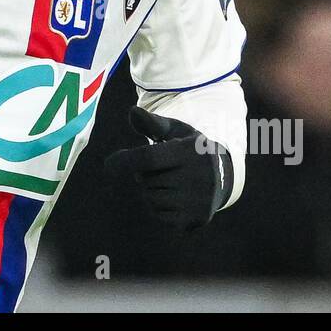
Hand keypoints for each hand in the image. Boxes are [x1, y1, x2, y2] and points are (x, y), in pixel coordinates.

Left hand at [104, 108, 232, 232]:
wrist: (222, 175)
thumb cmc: (188, 148)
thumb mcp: (175, 131)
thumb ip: (152, 124)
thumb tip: (132, 112)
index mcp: (190, 151)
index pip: (148, 158)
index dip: (125, 161)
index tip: (108, 164)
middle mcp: (198, 176)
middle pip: (147, 180)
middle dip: (145, 175)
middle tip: (163, 168)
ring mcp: (199, 200)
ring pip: (151, 199)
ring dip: (152, 191)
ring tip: (171, 181)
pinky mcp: (197, 219)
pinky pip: (160, 215)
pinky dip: (160, 207)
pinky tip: (176, 197)